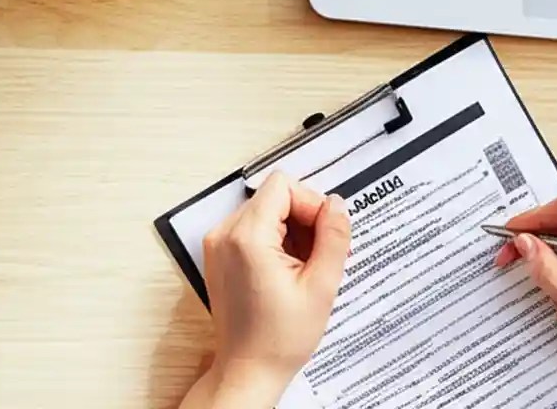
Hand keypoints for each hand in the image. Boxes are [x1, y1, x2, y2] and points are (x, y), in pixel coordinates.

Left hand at [184, 173, 351, 408]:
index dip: (311, 204)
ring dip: (292, 231)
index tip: (325, 234)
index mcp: (247, 238)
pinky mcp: (220, 255)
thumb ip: (334, 237)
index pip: (283, 186)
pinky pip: (254, 228)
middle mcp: (225, 235)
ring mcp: (219, 245)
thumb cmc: (279, 338)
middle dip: (304, 219)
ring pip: (267, 211)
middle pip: (274, 196)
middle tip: (320, 254)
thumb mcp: (321, 286)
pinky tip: (289, 270)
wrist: (248, 370)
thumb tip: (337, 205)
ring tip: (304, 267)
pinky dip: (276, 240)